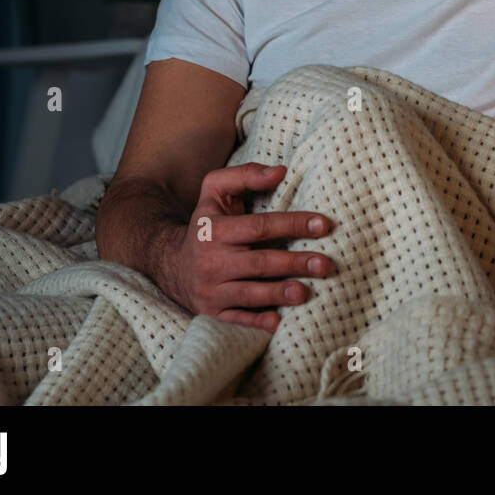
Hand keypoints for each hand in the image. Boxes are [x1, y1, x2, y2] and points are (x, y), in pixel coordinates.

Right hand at [160, 162, 333, 332]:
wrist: (170, 263)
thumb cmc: (206, 223)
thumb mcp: (215, 190)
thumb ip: (246, 175)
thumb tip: (281, 171)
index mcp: (214, 230)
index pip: (259, 227)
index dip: (292, 224)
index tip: (323, 225)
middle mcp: (212, 262)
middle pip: (259, 263)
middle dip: (293, 263)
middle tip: (324, 264)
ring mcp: (211, 290)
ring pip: (249, 294)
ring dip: (278, 294)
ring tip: (305, 292)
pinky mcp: (212, 313)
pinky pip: (236, 320)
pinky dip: (255, 322)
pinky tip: (276, 322)